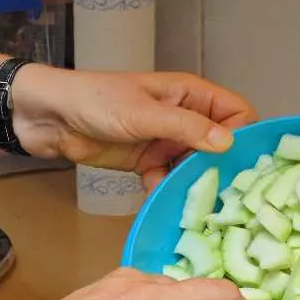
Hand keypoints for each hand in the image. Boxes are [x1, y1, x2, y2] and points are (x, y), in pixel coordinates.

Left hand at [13, 67, 257, 190]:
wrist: (50, 117)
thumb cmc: (97, 101)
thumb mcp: (145, 114)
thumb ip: (186, 128)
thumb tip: (229, 143)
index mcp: (191, 94)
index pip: (237, 114)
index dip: (247, 137)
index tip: (249, 168)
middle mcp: (184, 117)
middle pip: (220, 145)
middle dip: (222, 168)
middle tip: (227, 196)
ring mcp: (165, 141)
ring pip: (195, 166)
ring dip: (194, 184)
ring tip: (197, 205)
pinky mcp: (146, 162)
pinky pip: (168, 179)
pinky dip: (167, 189)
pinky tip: (161, 199)